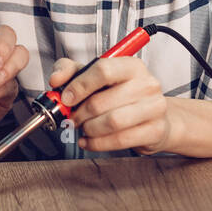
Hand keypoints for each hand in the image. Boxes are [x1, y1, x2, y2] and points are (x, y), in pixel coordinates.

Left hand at [50, 55, 175, 153]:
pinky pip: (119, 140)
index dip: (79, 86)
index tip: (66, 98)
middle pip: (101, 101)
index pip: (103, 70)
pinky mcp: (156, 130)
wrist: (152, 117)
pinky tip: (90, 141)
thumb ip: (70, 71)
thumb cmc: (121, 95)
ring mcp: (154, 107)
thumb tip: (56, 79)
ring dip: (89, 129)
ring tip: (85, 129)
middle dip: (80, 114)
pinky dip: (98, 144)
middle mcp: (146, 84)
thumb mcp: (95, 77)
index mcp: (131, 66)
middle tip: (73, 118)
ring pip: (111, 122)